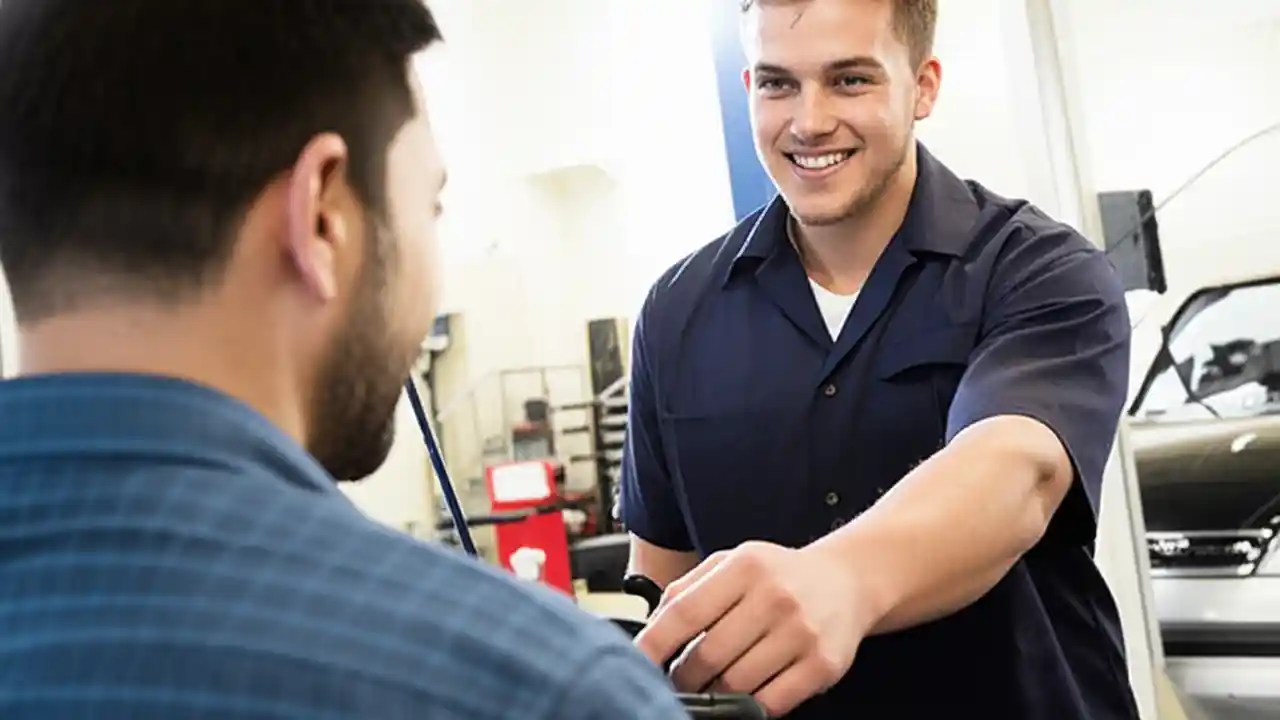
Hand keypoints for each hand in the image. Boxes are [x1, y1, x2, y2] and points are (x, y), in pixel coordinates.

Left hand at [634, 541, 874, 717]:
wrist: (848, 581)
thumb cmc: (781, 574)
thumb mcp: (733, 561)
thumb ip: (690, 587)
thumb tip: (652, 625)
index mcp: (745, 567)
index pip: (684, 611)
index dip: (653, 643)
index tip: (637, 661)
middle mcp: (774, 597)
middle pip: (707, 655)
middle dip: (683, 676)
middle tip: (678, 679)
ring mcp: (801, 633)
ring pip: (736, 684)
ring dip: (714, 693)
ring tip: (710, 685)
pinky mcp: (822, 665)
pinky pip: (771, 702)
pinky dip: (750, 706)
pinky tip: (745, 693)